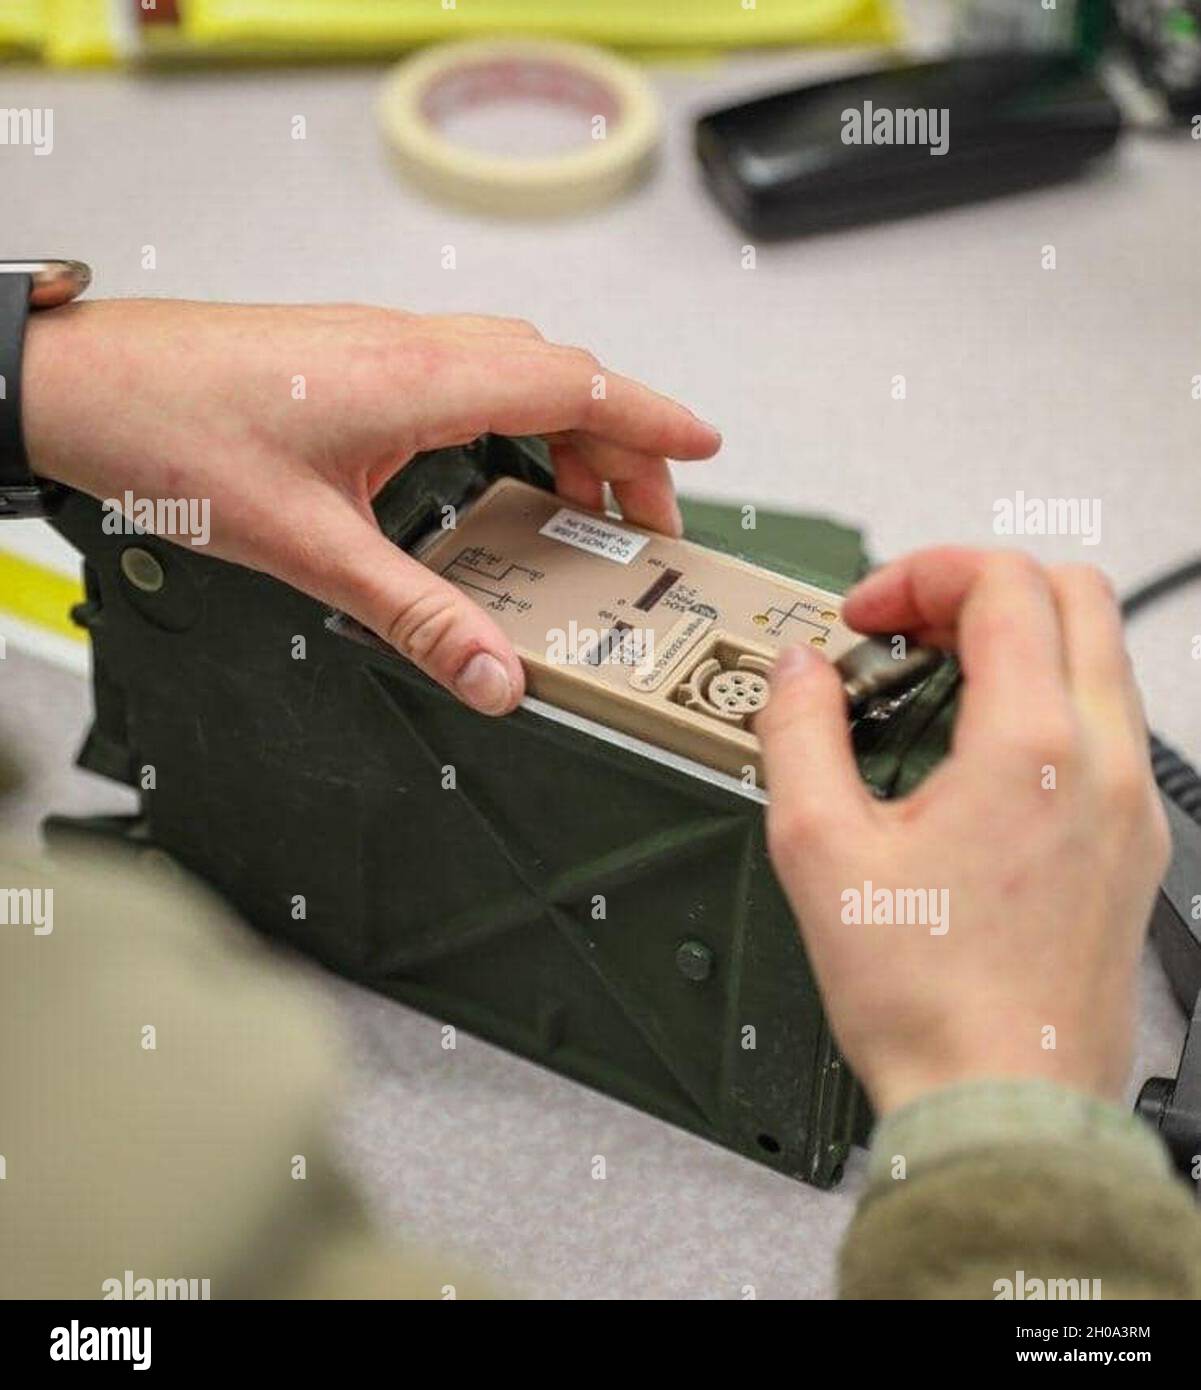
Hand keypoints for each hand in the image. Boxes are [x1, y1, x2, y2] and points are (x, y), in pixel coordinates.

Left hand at [22, 300, 719, 713]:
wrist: (83, 384)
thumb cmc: (175, 439)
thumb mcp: (310, 549)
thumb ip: (415, 617)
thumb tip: (495, 676)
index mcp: (420, 379)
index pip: (574, 380)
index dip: (651, 416)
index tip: (706, 448)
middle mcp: (412, 345)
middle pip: (558, 373)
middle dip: (621, 441)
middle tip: (646, 517)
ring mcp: (382, 342)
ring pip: (514, 367)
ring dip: (567, 425)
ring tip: (584, 503)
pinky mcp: (355, 354)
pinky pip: (469, 371)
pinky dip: (514, 416)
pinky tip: (496, 469)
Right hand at [757, 549, 1169, 1115]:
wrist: (1001, 1103)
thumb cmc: (927, 1000)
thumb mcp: (819, 849)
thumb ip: (797, 731)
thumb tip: (797, 671)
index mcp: (1032, 748)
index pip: (1004, 583)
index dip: (921, 573)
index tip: (867, 615)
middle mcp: (1104, 762)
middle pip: (1073, 594)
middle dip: (978, 589)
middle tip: (907, 632)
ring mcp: (1131, 805)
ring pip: (1098, 656)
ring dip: (1016, 642)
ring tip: (933, 693)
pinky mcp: (1132, 844)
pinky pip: (1105, 725)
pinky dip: (1044, 702)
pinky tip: (973, 760)